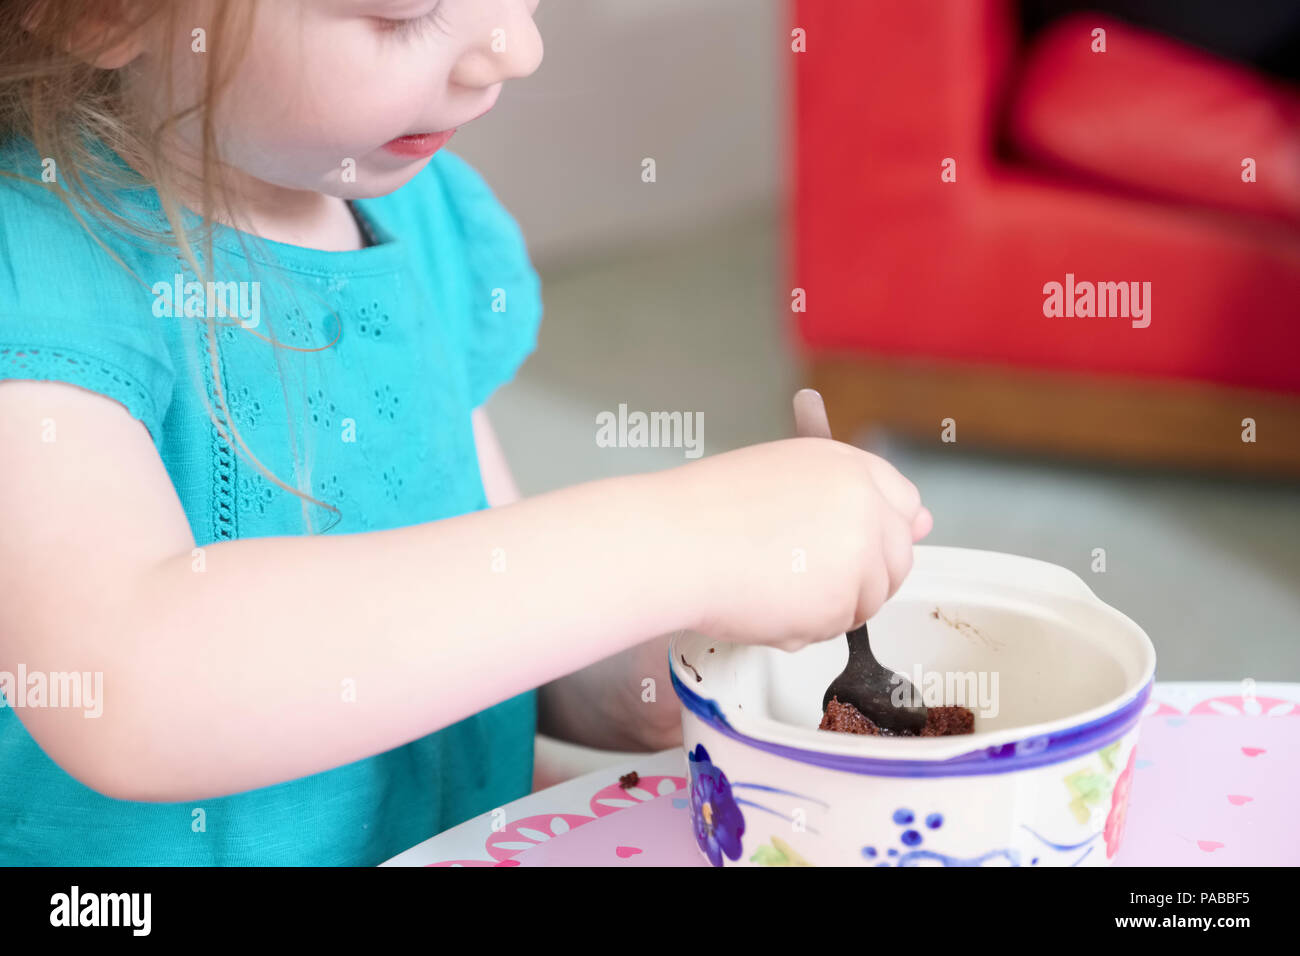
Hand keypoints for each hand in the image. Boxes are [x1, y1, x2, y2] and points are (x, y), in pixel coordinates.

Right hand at [667, 437, 930, 650]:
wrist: (673, 544)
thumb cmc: (707, 510)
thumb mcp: (783, 478)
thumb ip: (849, 498)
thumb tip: (921, 523)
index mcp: (848, 465)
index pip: (904, 502)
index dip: (884, 531)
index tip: (865, 547)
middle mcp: (865, 504)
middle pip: (897, 559)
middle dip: (859, 577)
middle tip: (802, 575)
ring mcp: (859, 554)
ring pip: (868, 601)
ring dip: (828, 606)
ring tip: (771, 586)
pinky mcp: (841, 601)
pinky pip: (835, 630)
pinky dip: (802, 630)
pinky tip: (763, 604)